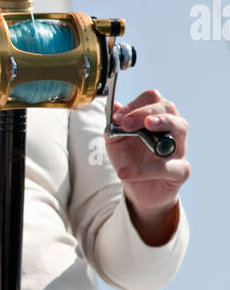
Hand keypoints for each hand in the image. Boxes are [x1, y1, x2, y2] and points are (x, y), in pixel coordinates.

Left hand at [107, 88, 189, 239]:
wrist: (138, 190)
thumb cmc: (130, 160)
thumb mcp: (116, 141)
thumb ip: (113, 124)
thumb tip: (110, 104)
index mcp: (156, 118)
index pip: (152, 99)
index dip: (135, 104)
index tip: (117, 117)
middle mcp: (171, 129)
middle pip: (168, 107)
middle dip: (146, 111)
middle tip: (126, 123)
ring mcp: (179, 148)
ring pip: (180, 128)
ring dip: (163, 123)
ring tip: (147, 126)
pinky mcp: (180, 171)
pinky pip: (168, 167)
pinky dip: (145, 170)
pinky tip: (125, 172)